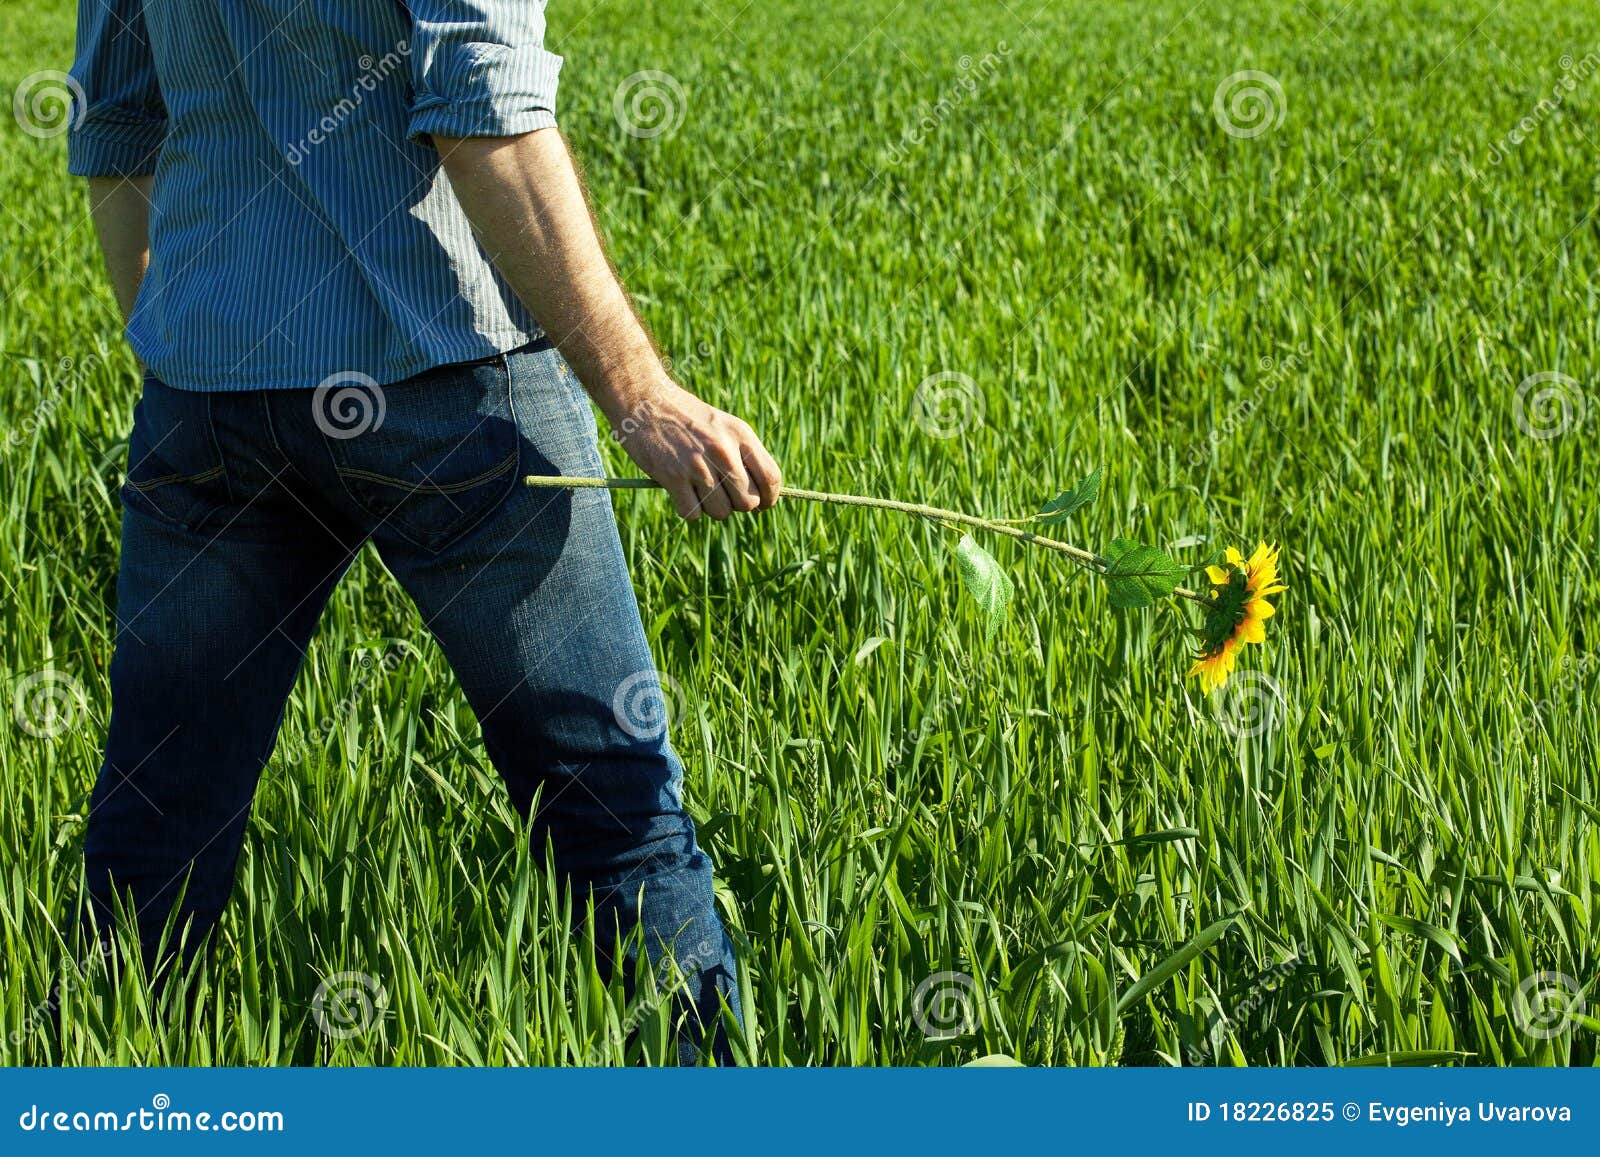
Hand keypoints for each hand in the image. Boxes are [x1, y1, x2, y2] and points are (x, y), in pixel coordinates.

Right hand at [604, 379, 782, 520]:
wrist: (645, 400)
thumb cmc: (686, 417)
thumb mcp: (723, 426)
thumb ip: (742, 455)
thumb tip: (758, 497)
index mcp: (740, 434)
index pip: (771, 477)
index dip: (769, 498)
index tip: (761, 504)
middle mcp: (723, 450)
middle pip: (747, 502)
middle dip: (736, 504)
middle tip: (720, 493)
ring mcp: (698, 465)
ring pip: (721, 512)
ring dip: (710, 508)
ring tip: (697, 488)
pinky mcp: (673, 477)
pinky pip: (693, 513)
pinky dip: (688, 509)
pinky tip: (680, 491)